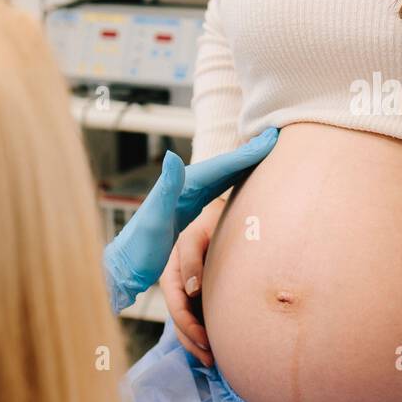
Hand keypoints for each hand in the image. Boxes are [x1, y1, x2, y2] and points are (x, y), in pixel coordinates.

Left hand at [103, 127, 278, 313]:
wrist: (127, 264)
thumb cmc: (140, 246)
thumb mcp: (153, 218)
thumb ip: (166, 187)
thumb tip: (172, 156)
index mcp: (182, 185)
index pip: (221, 166)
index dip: (246, 153)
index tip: (269, 138)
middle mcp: (186, 185)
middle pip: (225, 165)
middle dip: (249, 152)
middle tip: (275, 137)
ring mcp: (188, 195)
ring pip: (223, 175)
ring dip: (243, 164)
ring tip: (266, 152)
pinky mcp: (189, 207)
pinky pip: (218, 188)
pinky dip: (233, 180)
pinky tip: (243, 179)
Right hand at [161, 208, 221, 364]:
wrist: (224, 217)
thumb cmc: (213, 221)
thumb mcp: (199, 233)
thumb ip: (191, 258)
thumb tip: (191, 290)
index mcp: (172, 270)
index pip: (175, 303)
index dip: (188, 324)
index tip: (206, 339)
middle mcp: (177, 284)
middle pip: (178, 319)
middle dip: (192, 341)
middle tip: (211, 357)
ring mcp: (187, 292)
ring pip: (185, 324)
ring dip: (195, 344)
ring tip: (212, 361)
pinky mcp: (199, 297)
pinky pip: (196, 320)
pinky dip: (201, 336)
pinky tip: (214, 350)